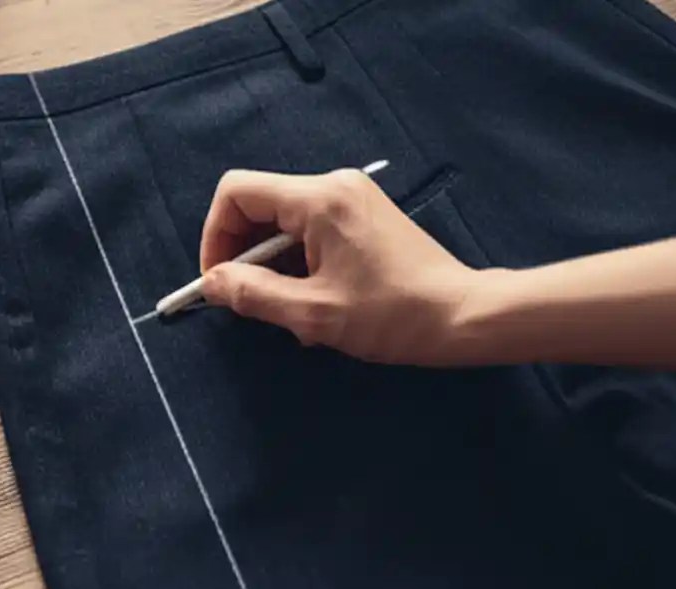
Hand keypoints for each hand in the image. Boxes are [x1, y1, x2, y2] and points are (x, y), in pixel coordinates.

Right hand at [199, 169, 493, 364]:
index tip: (220, 281)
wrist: (463, 316)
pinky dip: (300, 264)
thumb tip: (212, 283)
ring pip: (283, 223)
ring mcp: (352, 197)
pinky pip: (310, 231)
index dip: (215, 236)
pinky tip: (317, 302)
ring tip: (294, 311)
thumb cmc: (392, 315)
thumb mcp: (313, 314)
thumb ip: (253, 295)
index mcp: (319, 200)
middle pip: (259, 206)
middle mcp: (333, 185)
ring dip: (275, 268)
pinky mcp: (364, 215)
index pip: (237, 193)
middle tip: (253, 303)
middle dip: (246, 256)